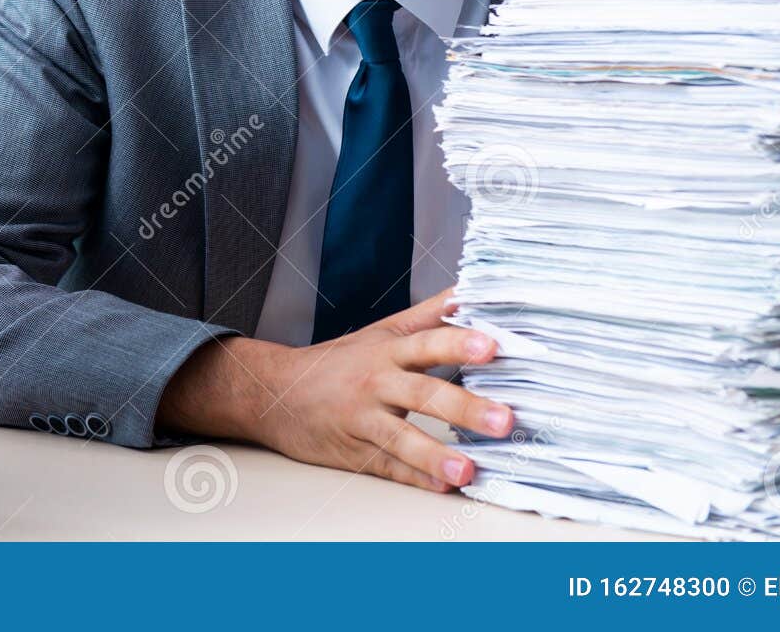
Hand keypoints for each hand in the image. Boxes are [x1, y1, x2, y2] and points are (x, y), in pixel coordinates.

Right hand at [157, 287, 511, 491]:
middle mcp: (375, 383)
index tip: (492, 346)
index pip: (427, 342)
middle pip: (422, 393)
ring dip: (435, 455)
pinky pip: (387, 468)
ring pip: (401, 438)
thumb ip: (430, 315)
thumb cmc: (338, 362)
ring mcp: (363, 420)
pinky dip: (413, 478)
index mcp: (387, 351)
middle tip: (504, 420)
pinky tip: (440, 487)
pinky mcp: (355, 453)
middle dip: (464, 407)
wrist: (276, 392)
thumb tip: (472, 291)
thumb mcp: (381, 332)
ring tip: (468, 470)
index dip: (459, 343)